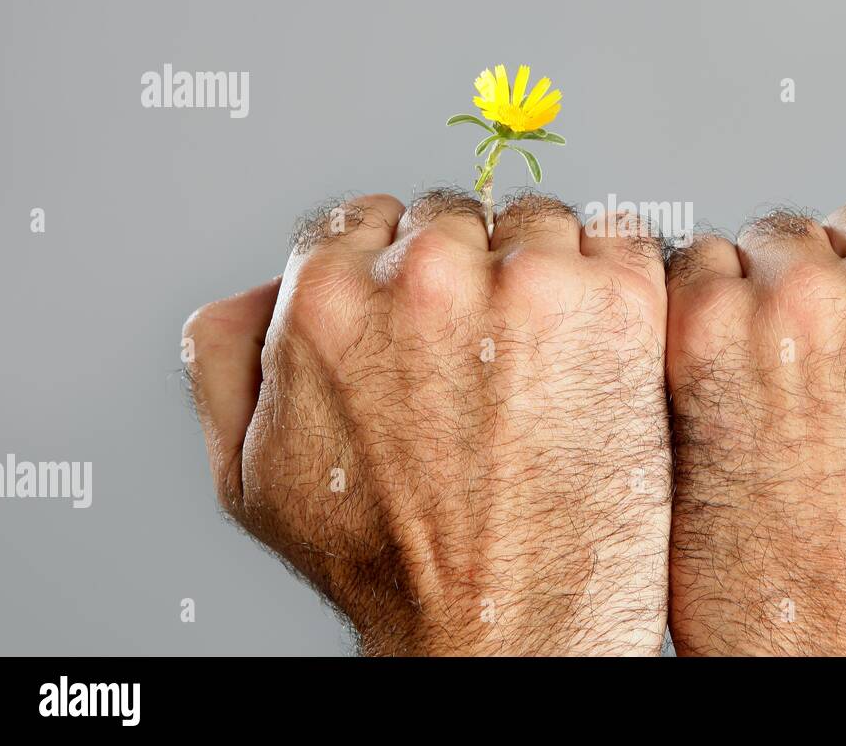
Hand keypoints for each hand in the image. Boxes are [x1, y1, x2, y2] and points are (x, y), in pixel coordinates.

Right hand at [183, 191, 670, 654]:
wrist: (507, 628)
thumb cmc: (388, 564)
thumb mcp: (248, 475)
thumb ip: (226, 359)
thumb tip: (256, 288)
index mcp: (327, 300)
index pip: (363, 220)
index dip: (390, 267)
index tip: (422, 311)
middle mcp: (426, 277)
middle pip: (453, 217)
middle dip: (465, 269)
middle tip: (487, 351)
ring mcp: (529, 285)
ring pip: (535, 221)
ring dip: (542, 270)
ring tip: (546, 359)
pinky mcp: (617, 302)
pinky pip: (620, 232)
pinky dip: (616, 271)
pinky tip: (601, 337)